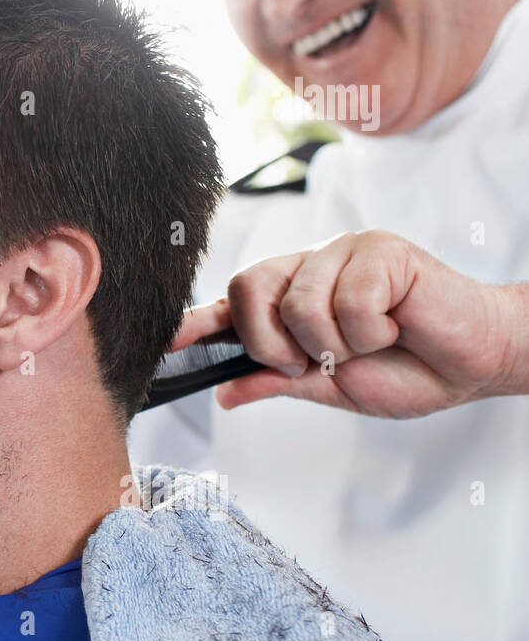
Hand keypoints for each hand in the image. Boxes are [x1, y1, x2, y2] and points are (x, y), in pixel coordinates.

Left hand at [171, 230, 528, 417]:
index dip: (197, 320)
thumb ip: (278, 381)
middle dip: (271, 341)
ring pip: (298, 302)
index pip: (232, 303)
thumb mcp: (331, 386)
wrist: (475, 363)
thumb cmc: (408, 368)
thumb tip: (224, 392)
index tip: (165, 341)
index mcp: (291, 298)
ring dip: (334, 343)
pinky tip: (396, 327)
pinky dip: (371, 332)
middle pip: (248, 289)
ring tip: (371, 343)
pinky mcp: (379, 248)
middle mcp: (309, 267)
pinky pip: (348, 299)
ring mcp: (342, 252)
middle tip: (312, 360)